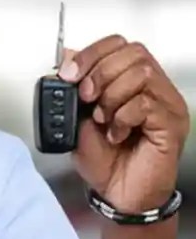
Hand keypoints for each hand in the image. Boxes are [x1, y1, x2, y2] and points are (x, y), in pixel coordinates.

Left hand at [60, 36, 190, 212]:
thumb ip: (75, 87)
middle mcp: (154, 89)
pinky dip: (122, 117)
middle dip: (100, 72)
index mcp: (133, 82)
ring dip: (111, 95)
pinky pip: (146, 104)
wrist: (117, 194)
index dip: (93, 53)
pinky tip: (115, 134)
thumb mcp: (78, 118)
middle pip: (133, 53)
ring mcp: (166, 105)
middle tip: (86, 98)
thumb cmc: (104, 160)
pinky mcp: (171, 125)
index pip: (120, 44)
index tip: (70, 73)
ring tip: (102, 119)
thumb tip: (66, 57)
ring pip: (141, 74)